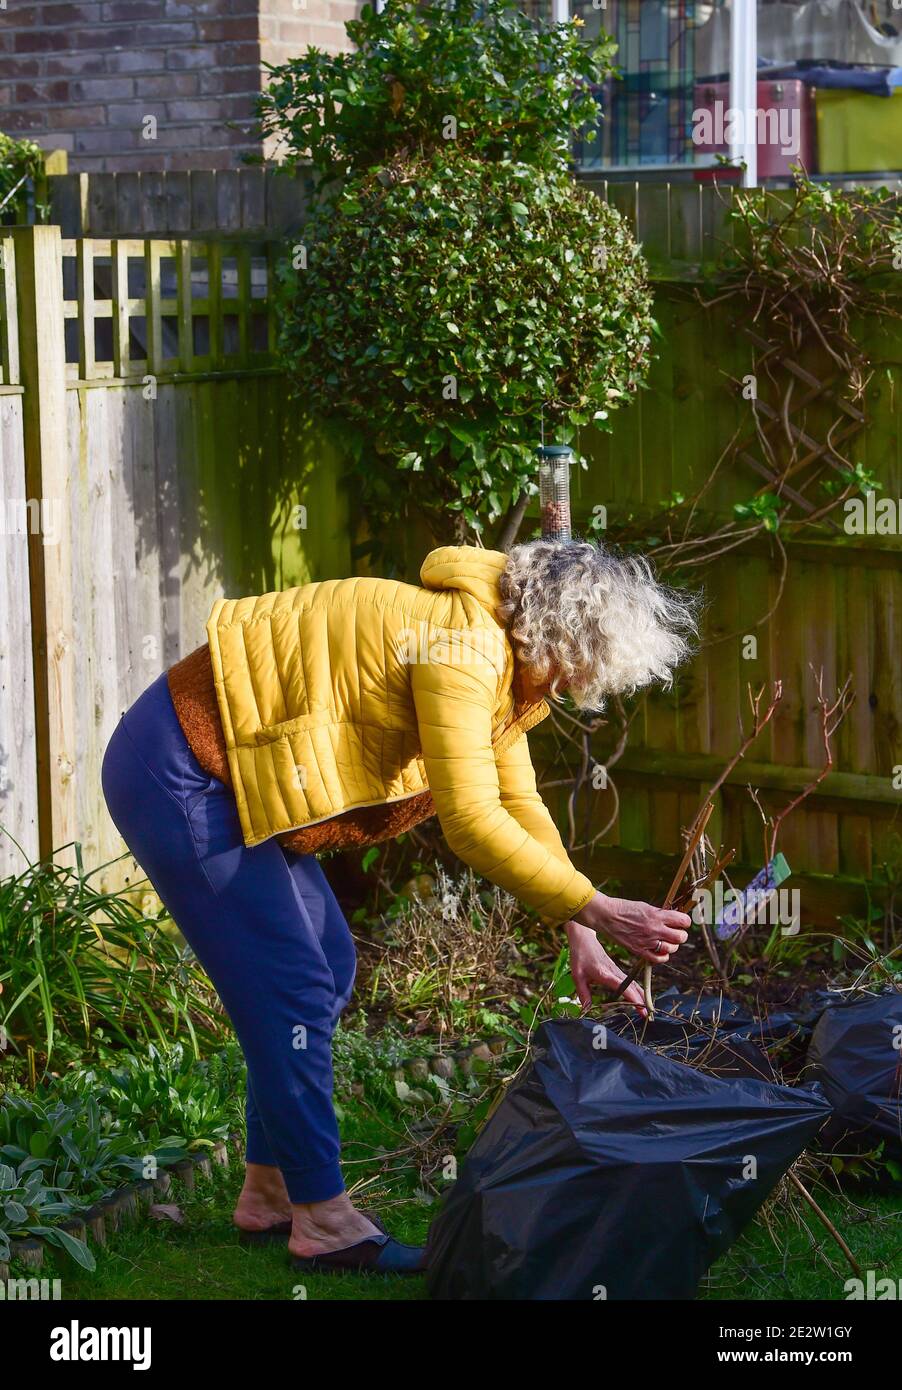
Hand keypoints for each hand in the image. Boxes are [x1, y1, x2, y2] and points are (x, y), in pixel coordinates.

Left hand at [565, 922, 647, 1014]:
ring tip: (648, 1010)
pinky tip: (642, 999)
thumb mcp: (577, 976)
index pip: (622, 986)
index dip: (632, 996)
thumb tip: (586, 1009)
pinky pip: (631, 982)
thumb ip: (583, 994)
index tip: (640, 1006)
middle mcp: (615, 972)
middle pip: (632, 987)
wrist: (585, 939)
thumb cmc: (581, 956)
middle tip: (648, 1015)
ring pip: (634, 985)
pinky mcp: (618, 971)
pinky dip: (638, 991)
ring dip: (642, 996)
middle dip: (642, 1000)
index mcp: (605, 973)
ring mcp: (618, 971)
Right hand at [574, 891, 689, 964]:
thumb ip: (660, 914)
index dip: (684, 921)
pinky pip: (659, 959)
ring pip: (672, 949)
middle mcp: (654, 929)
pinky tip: (659, 951)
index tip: (681, 921)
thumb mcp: (645, 906)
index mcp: (657, 915)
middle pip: (681, 937)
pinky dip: (663, 956)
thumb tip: (674, 919)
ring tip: (666, 941)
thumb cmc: (625, 908)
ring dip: (672, 945)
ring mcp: (647, 941)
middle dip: (680, 934)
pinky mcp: (639, 950)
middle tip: (675, 932)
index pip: (683, 921)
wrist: (606, 916)